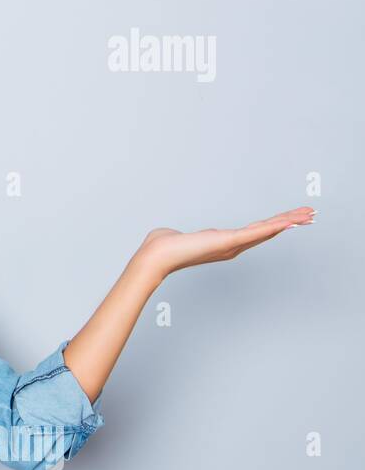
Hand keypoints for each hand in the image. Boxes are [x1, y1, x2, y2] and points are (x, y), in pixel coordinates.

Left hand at [135, 206, 315, 279]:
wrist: (157, 255)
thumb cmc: (163, 247)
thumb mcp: (177, 237)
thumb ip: (182, 236)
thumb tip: (172, 234)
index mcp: (224, 243)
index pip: (255, 232)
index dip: (275, 225)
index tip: (291, 219)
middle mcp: (232, 246)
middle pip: (267, 231)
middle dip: (290, 222)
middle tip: (311, 214)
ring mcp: (231, 245)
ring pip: (266, 231)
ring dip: (289, 222)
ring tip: (308, 215)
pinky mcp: (227, 241)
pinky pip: (255, 232)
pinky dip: (272, 227)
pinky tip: (287, 222)